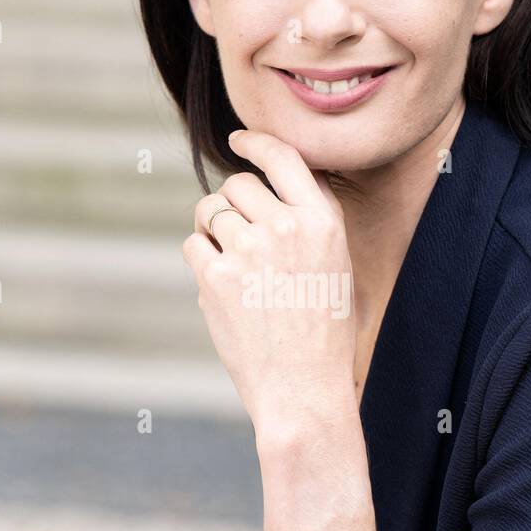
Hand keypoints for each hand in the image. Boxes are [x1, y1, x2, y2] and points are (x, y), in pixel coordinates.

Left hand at [182, 131, 357, 440]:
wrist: (303, 390)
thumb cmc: (324, 335)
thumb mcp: (338, 268)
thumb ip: (311, 223)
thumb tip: (270, 187)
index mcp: (323, 222)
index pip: (284, 158)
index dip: (256, 143)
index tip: (238, 140)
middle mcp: (286, 227)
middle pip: (238, 185)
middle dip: (231, 202)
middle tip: (237, 234)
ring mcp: (249, 250)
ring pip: (210, 211)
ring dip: (212, 230)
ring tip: (231, 265)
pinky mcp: (216, 277)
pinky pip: (193, 245)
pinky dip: (200, 260)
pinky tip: (220, 286)